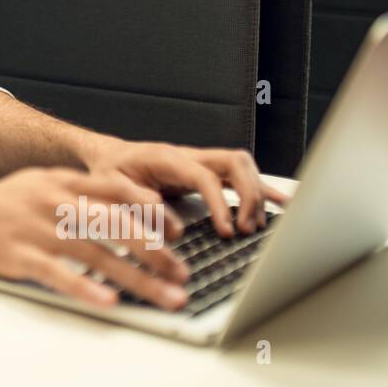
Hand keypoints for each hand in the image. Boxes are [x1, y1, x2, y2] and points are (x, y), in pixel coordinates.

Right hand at [0, 168, 191, 310]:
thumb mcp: (40, 183)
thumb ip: (80, 190)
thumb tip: (128, 204)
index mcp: (61, 181)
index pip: (117, 190)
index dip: (152, 210)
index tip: (178, 231)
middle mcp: (52, 201)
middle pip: (114, 224)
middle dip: (155, 251)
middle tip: (181, 272)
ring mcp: (35, 229)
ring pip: (96, 254)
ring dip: (136, 278)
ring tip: (165, 295)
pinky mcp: (18, 256)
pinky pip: (58, 275)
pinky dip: (86, 288)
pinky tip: (109, 301)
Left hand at [79, 136, 291, 237]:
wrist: (108, 156)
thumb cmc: (108, 171)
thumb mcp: (110, 187)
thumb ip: (136, 202)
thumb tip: (169, 223)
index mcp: (167, 158)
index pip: (205, 176)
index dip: (220, 204)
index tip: (227, 231)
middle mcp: (189, 155)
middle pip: (234, 163)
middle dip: (247, 196)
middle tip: (245, 230)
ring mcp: (200, 161)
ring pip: (242, 166)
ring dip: (255, 194)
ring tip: (255, 226)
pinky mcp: (205, 171)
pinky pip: (239, 175)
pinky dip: (260, 188)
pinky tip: (279, 203)